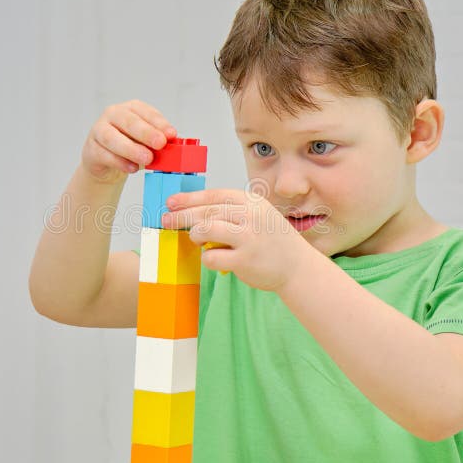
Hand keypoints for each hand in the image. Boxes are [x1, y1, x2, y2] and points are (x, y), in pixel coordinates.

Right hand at [81, 99, 176, 184]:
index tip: (171, 135)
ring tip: (147, 159)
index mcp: (130, 108)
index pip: (145, 111)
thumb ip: (157, 140)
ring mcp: (99, 131)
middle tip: (160, 144)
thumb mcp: (146, 141)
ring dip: (132, 149)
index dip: (159, 123)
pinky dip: (120, 162)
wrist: (107, 161)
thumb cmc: (130, 146)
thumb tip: (172, 144)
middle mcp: (112, 115)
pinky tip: (132, 168)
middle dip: (146, 133)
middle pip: (128, 121)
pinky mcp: (91, 149)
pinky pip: (105, 155)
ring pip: (112, 138)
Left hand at [161, 188, 313, 291]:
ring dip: (196, 235)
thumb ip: (231, 211)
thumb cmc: (271, 240)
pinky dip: (207, 258)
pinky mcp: (244, 260)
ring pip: (206, 230)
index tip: (172, 202)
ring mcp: (248, 238)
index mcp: (251, 202)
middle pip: (206, 212)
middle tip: (165, 220)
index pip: (214, 196)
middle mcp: (250, 216)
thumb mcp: (257, 215)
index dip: (190, 198)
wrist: (296, 266)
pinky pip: (211, 257)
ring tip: (197, 239)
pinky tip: (213, 257)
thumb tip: (192, 209)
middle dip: (182, 215)